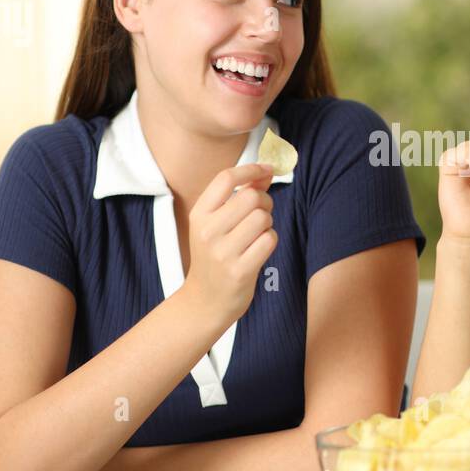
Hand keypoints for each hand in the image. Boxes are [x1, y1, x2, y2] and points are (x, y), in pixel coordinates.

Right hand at [180, 163, 277, 325]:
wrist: (204, 301)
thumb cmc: (215, 256)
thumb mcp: (215, 224)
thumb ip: (238, 196)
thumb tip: (265, 172)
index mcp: (199, 214)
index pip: (226, 178)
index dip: (251, 169)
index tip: (267, 170)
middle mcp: (208, 231)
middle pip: (251, 196)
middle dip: (265, 201)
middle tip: (261, 213)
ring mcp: (223, 252)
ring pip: (263, 217)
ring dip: (268, 223)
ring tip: (258, 233)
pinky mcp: (240, 270)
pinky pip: (269, 240)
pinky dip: (270, 240)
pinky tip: (259, 248)